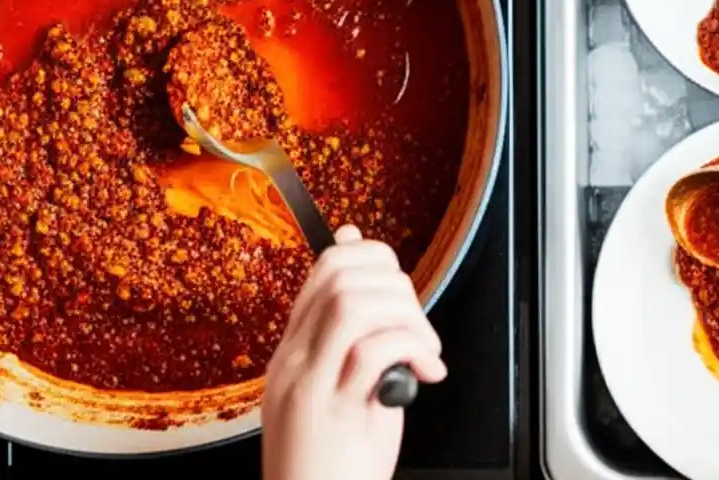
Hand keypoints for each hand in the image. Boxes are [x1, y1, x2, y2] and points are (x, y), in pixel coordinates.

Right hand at [262, 225, 446, 479]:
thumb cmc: (333, 464)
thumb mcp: (345, 393)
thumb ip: (360, 345)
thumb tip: (381, 297)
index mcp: (294, 353)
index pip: (326, 269)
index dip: (373, 258)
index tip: (399, 286)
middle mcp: (294, 361)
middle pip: (341, 276)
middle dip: (396, 286)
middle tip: (418, 328)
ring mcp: (309, 384)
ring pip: (353, 303)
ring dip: (406, 315)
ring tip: (425, 351)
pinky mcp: (332, 413)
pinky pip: (373, 351)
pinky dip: (411, 348)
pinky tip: (425, 372)